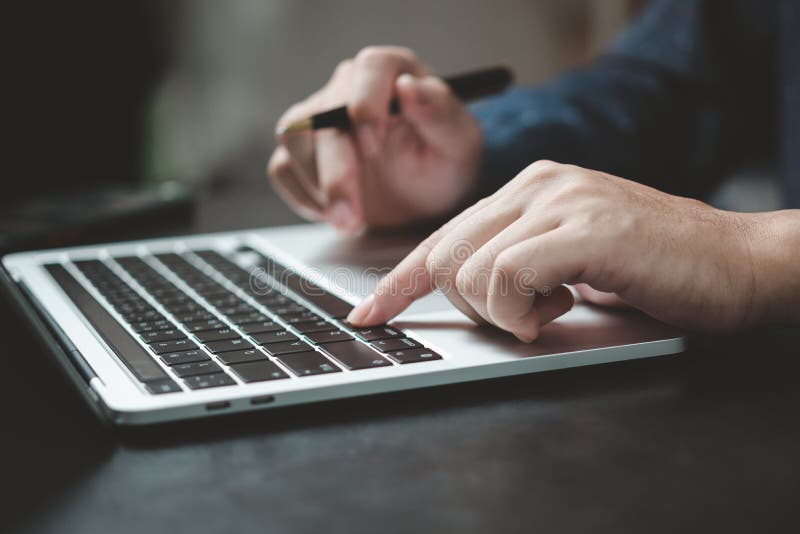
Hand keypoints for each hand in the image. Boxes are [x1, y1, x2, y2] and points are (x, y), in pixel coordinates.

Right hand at [267, 46, 481, 232]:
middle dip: (336, 170)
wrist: (426, 197)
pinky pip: (283, 168)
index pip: (370, 69)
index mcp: (392, 72)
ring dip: (317, 186)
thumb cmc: (444, 162)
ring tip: (349, 221)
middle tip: (350, 216)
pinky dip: (303, 196)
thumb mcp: (458, 143)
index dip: (366, 104)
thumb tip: (409, 86)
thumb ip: (439, 112)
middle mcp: (349, 87)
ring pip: (294, 138)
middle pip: (324, 114)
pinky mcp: (300, 152)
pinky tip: (333, 214)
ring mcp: (318, 118)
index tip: (373, 146)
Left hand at [347, 160, 770, 340]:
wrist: (737, 263)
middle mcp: (538, 185)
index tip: (369, 314)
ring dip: (501, 312)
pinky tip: (561, 307)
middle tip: (520, 317)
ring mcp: (561, 202)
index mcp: (529, 189)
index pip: (442, 235)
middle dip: (465, 307)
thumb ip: (518, 261)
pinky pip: (507, 277)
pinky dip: (522, 311)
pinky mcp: (584, 229)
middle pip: (442, 256)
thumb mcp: (568, 259)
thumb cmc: (654, 269)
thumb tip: (461, 288)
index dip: (397, 281)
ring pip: (468, 270)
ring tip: (552, 310)